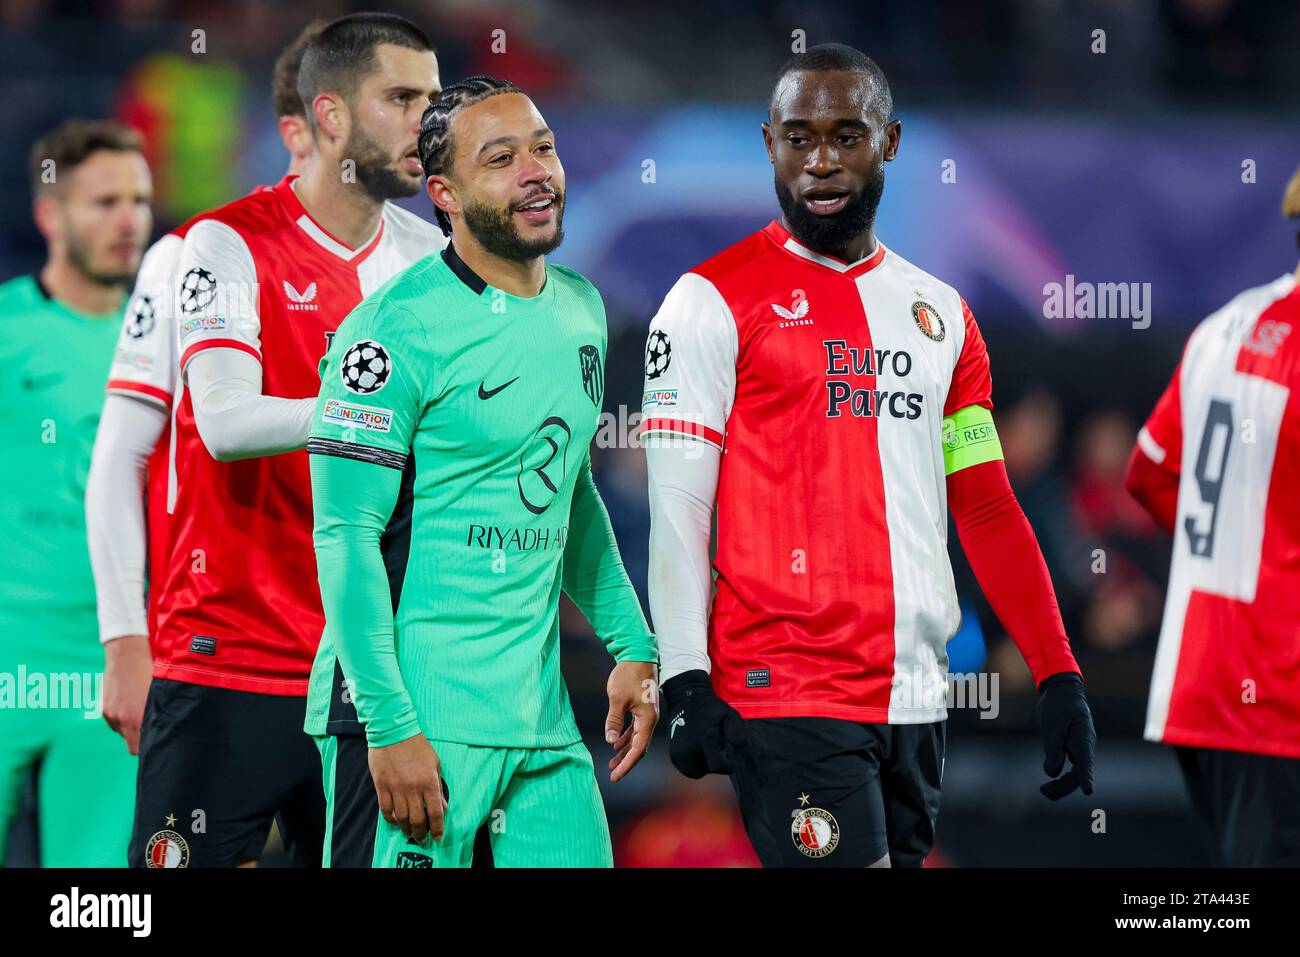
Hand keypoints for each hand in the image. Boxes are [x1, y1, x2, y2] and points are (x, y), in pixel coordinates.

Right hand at [102, 634, 151, 754]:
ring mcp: (111, 714)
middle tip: (149, 729)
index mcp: (139, 718)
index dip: (148, 746)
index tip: (155, 740)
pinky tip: (129, 702)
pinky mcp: (104, 708)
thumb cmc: (150, 672)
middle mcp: (123, 719)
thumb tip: (164, 729)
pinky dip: (121, 716)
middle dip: (139, 740)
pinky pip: (114, 720)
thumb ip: (158, 715)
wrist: (127, 654)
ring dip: (130, 727)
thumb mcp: (158, 695)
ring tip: (139, 708)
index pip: (139, 749)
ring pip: (122, 732)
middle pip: (131, 745)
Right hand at [368, 734, 446, 843]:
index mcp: (429, 782)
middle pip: (418, 819)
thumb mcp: (435, 763)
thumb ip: (439, 787)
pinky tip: (395, 821)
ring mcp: (396, 788)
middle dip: (421, 833)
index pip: (436, 812)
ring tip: (409, 833)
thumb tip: (443, 807)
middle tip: (421, 838)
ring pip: (401, 817)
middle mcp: (413, 788)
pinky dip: (391, 819)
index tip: (437, 837)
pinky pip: (386, 809)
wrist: (393, 731)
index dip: (438, 828)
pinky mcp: (381, 786)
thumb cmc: (417, 746)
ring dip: (406, 829)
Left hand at [605, 660, 658, 782]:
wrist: (638, 655)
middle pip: (639, 748)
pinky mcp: (642, 709)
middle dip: (626, 762)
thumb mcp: (617, 698)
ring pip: (637, 739)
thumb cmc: (628, 674)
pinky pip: (635, 730)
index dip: (627, 765)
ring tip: (612, 764)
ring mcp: (647, 714)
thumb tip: (610, 741)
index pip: (638, 749)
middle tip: (613, 775)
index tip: (615, 776)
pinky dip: (626, 738)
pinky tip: (616, 744)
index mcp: (647, 719)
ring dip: (625, 751)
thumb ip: (614, 721)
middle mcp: (650, 719)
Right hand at [660, 670, 747, 777]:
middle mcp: (688, 751)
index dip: (728, 762)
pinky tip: (698, 749)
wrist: (685, 701)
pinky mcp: (675, 759)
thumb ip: (738, 730)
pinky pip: (692, 770)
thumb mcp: (729, 714)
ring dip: (707, 762)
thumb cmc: (710, 709)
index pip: (720, 766)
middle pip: (711, 769)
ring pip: (701, 771)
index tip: (728, 750)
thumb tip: (743, 745)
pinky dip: (697, 763)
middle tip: (718, 744)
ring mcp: (679, 757)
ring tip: (707, 745)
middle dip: (718, 760)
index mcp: (703, 740)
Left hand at [1036, 671, 1095, 799]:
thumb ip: (1053, 748)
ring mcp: (1078, 746)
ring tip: (1045, 791)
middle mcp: (1084, 745)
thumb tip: (1053, 772)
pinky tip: (1052, 779)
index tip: (1088, 791)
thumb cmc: (1058, 704)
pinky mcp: (1071, 746)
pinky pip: (1069, 764)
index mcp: (1082, 737)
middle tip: (1046, 793)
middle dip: (1065, 786)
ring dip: (1062, 783)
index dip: (1086, 777)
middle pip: (1078, 771)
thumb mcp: (1052, 725)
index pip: (1085, 761)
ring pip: (1074, 770)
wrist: (1062, 689)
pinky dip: (1060, 773)